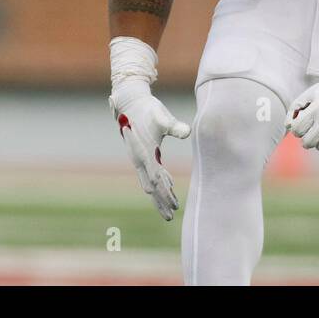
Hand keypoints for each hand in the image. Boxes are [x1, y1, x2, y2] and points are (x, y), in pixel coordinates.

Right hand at [109, 80, 190, 219]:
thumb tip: (187, 132)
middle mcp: (140, 159)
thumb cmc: (148, 108)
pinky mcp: (143, 153)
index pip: (156, 180)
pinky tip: (170, 184)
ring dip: (161, 194)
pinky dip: (161, 180)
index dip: (165, 194)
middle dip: (160, 202)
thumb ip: (174, 125)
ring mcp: (140, 157)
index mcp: (144, 154)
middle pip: (151, 186)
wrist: (131, 101)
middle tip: (171, 217)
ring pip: (150, 181)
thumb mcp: (161, 115)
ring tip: (173, 207)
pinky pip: (152, 171)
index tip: (174, 206)